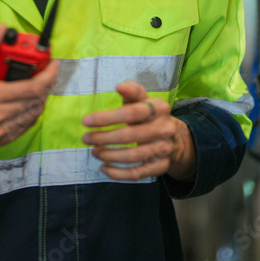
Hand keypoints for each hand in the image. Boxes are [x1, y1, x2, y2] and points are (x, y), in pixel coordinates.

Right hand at [0, 25, 58, 175]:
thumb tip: (3, 29)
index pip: (32, 87)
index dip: (48, 75)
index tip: (53, 64)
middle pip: (36, 100)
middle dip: (46, 84)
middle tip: (46, 73)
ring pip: (35, 112)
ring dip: (40, 97)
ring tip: (36, 86)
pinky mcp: (2, 139)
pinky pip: (27, 124)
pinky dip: (32, 111)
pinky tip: (26, 101)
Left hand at [81, 80, 195, 181]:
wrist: (173, 138)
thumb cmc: (149, 116)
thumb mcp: (143, 100)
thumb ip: (132, 91)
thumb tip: (120, 86)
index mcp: (160, 108)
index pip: (132, 112)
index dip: (108, 117)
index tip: (86, 121)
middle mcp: (165, 128)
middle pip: (130, 135)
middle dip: (104, 138)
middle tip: (86, 139)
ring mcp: (164, 149)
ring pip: (133, 156)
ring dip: (109, 155)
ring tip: (94, 152)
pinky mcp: (161, 166)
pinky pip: (137, 174)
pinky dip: (118, 173)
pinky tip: (104, 168)